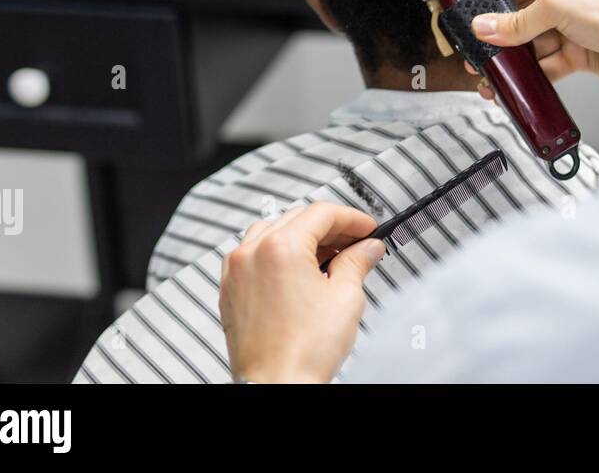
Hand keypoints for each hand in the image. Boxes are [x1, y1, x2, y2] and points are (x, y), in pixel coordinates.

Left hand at [219, 202, 384, 383]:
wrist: (277, 386)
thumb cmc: (303, 352)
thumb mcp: (345, 298)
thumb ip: (357, 262)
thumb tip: (368, 248)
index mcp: (281, 248)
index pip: (322, 213)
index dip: (352, 218)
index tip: (367, 228)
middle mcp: (252, 253)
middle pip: (297, 218)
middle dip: (330, 227)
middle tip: (355, 242)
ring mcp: (236, 271)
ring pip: (271, 231)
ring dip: (301, 236)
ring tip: (327, 256)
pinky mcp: (230, 289)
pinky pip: (252, 254)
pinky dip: (276, 253)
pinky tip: (297, 271)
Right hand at [471, 0, 598, 89]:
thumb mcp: (558, 8)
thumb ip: (519, 21)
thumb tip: (486, 26)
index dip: (493, 5)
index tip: (473, 24)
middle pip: (522, 19)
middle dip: (501, 39)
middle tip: (479, 58)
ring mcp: (572, 28)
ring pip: (533, 46)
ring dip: (516, 62)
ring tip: (494, 78)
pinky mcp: (580, 53)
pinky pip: (548, 65)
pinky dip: (534, 76)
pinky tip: (519, 86)